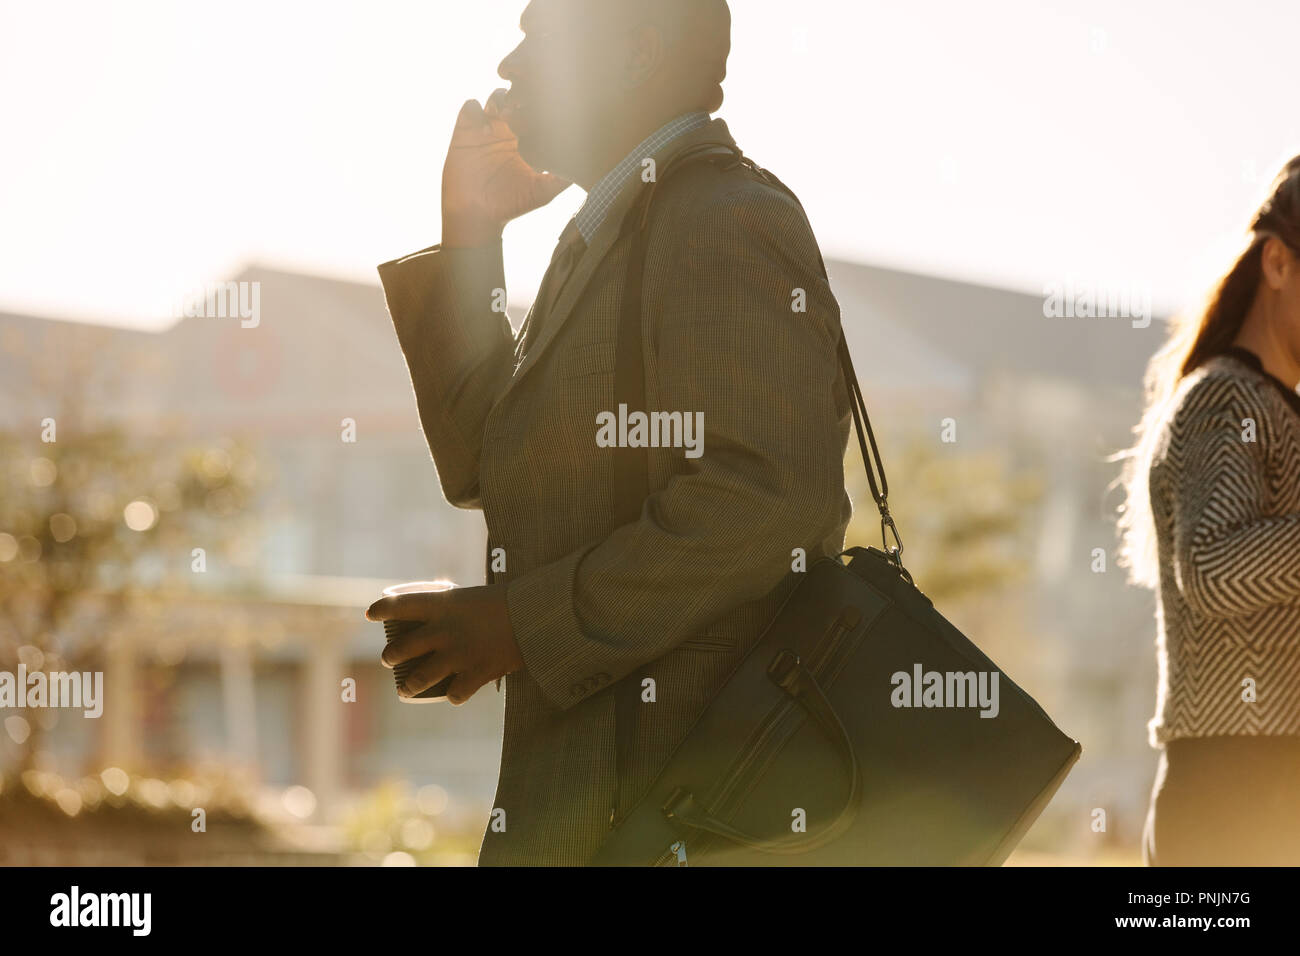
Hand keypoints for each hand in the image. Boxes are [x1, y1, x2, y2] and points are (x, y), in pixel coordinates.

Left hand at [365, 583, 523, 704]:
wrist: (537, 615)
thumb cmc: (508, 600)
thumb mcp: (473, 596)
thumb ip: (455, 605)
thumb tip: (442, 607)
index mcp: (442, 604)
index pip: (398, 605)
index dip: (380, 609)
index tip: (371, 614)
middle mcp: (443, 631)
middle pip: (401, 648)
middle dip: (391, 656)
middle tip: (389, 658)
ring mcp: (457, 655)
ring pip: (418, 678)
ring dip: (408, 685)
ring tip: (405, 688)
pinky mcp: (475, 674)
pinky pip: (454, 694)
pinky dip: (453, 695)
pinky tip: (453, 695)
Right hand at [441, 90, 570, 246]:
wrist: (478, 215)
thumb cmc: (512, 204)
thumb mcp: (541, 192)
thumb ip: (561, 179)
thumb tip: (585, 170)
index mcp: (528, 137)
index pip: (537, 109)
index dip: (540, 105)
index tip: (544, 114)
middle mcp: (508, 129)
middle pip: (517, 96)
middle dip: (520, 96)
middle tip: (523, 108)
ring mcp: (486, 127)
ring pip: (495, 97)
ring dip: (499, 101)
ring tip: (503, 117)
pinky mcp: (464, 131)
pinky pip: (469, 107)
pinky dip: (476, 111)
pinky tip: (485, 131)